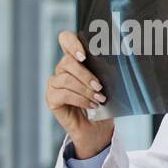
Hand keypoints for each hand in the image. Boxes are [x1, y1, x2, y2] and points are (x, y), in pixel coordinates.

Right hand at [45, 31, 113, 158]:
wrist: (97, 128)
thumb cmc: (104, 103)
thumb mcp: (109, 84)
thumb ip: (107, 71)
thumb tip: (116, 64)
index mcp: (76, 60)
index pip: (65, 40)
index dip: (71, 43)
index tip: (84, 55)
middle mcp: (62, 69)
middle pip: (67, 62)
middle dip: (86, 75)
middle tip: (100, 87)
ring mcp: (55, 83)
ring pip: (66, 78)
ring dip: (85, 89)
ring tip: (99, 98)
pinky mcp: (52, 98)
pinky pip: (63, 93)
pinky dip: (80, 99)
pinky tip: (92, 105)